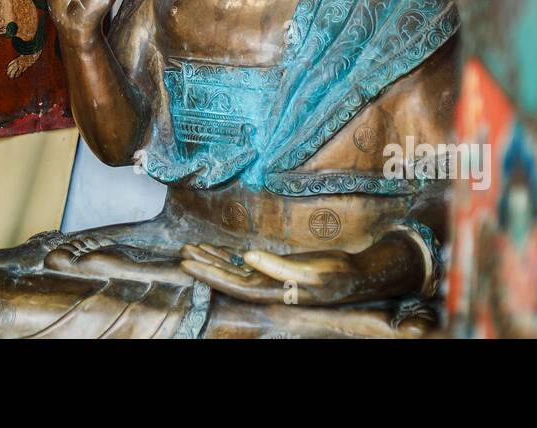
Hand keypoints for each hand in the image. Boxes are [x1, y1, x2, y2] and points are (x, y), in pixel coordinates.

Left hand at [179, 243, 363, 305]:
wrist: (355, 276)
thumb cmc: (335, 274)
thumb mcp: (308, 271)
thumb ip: (276, 266)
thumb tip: (247, 257)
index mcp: (270, 289)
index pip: (231, 284)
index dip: (207, 275)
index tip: (186, 265)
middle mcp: (265, 285)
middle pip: (227, 277)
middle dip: (204, 265)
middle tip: (182, 252)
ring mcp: (269, 277)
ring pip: (234, 269)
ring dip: (213, 259)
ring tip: (192, 248)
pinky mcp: (275, 267)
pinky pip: (246, 263)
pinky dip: (230, 256)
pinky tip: (217, 249)